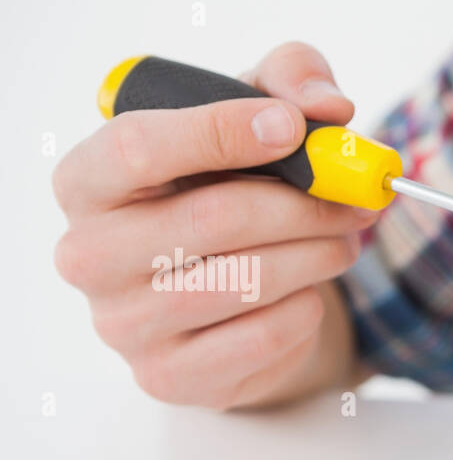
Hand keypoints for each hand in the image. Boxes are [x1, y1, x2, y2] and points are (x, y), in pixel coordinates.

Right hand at [53, 42, 374, 408]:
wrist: (233, 300)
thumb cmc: (232, 192)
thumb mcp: (255, 120)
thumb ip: (289, 82)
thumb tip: (328, 106)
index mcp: (88, 180)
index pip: (139, 147)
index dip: (222, 132)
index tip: (292, 127)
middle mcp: (87, 254)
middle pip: (212, 217)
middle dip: (304, 205)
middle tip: (357, 200)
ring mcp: (123, 324)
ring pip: (247, 279)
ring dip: (318, 254)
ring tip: (344, 241)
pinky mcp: (169, 376)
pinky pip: (263, 335)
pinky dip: (306, 308)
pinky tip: (308, 292)